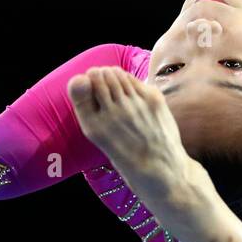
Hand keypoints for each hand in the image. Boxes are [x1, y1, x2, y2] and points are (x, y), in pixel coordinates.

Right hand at [66, 65, 216, 229]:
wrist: (161, 168)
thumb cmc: (126, 153)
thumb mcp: (99, 136)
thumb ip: (86, 107)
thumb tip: (81, 77)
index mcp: (94, 126)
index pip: (80, 84)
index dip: (85, 80)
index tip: (90, 85)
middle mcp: (113, 113)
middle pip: (98, 74)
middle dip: (99, 75)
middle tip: (105, 85)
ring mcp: (134, 105)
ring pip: (116, 73)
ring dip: (114, 76)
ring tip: (118, 90)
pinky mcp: (152, 99)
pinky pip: (133, 79)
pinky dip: (130, 83)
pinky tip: (132, 96)